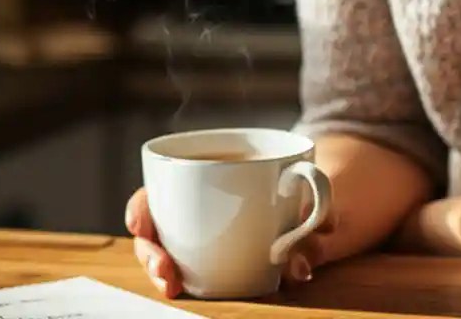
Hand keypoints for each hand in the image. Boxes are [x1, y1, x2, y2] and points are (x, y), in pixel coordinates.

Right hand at [124, 188, 333, 297]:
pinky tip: (181, 290)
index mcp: (210, 171)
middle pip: (157, 228)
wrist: (320, 205)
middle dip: (150, 251)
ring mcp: (204, 237)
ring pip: (167, 254)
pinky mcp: (218, 265)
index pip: (160, 188)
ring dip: (162, 272)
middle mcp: (199, 206)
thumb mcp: (317, 189)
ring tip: (172, 286)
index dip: (143, 206)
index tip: (140, 224)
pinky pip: (189, 274)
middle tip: (165, 271)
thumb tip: (320, 232)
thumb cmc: (309, 186)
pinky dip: (184, 283)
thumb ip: (321, 207)